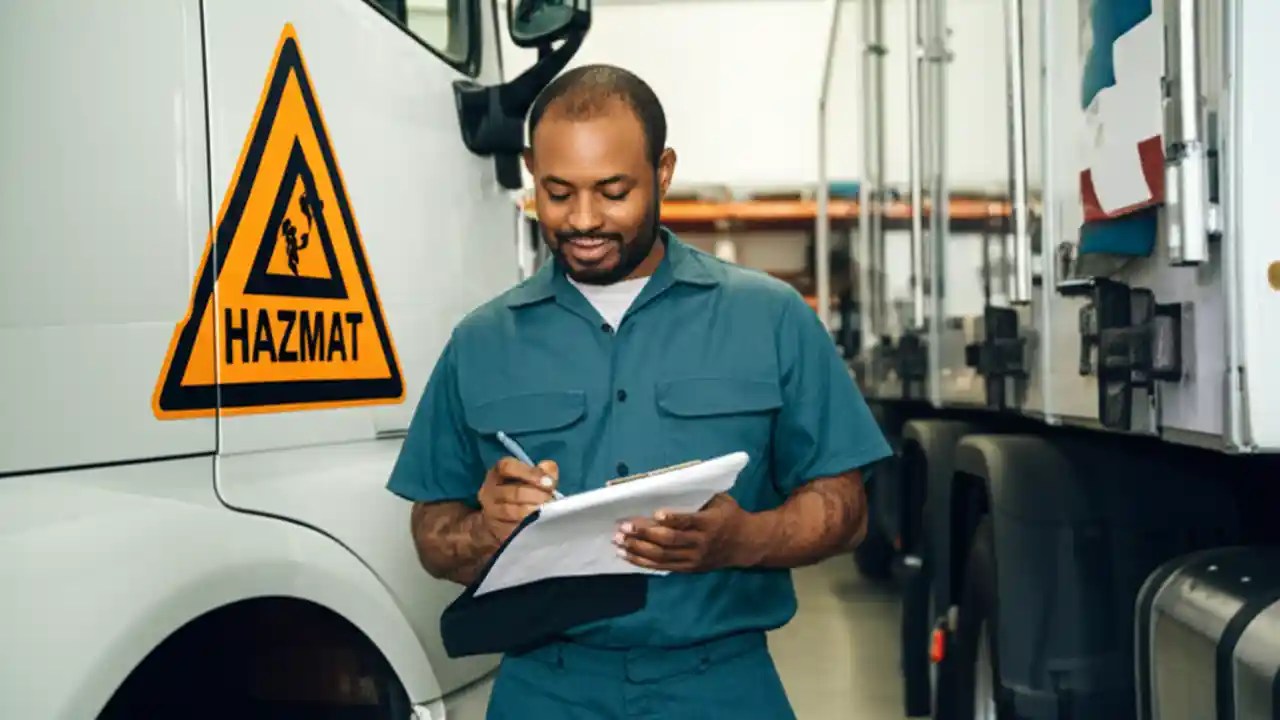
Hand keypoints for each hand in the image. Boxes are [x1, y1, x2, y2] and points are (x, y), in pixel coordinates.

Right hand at [477, 457, 557, 543]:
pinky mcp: (495, 529)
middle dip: (537, 496)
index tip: (549, 483)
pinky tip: (538, 524)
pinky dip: (526, 526)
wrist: (499, 520)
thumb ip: (541, 472)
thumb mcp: (529, 479)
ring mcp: (490, 511)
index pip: (508, 467)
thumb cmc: (519, 494)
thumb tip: (549, 467)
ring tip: (547, 513)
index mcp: (497, 473)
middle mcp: (489, 491)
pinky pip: (510, 529)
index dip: (530, 473)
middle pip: (514, 492)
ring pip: (510, 511)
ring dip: (532, 512)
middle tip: (551, 500)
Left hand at [614, 493, 757, 571]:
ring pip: (663, 556)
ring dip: (638, 549)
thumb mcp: (721, 500)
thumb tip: (672, 479)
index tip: (656, 514)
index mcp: (710, 523)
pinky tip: (628, 555)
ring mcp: (694, 558)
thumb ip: (700, 494)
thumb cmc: (729, 515)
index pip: (688, 522)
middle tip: (624, 527)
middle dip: (645, 534)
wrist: (746, 544)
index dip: (672, 519)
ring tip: (619, 542)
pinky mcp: (689, 568)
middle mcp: (701, 543)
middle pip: (670, 541)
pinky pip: (663, 567)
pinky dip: (643, 562)